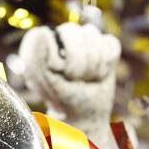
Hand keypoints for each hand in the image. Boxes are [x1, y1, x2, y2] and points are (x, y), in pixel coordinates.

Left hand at [18, 22, 122, 148]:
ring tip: (88, 80)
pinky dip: (107, 62)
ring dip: (92, 64)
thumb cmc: (63, 105)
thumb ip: (39, 60)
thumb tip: (41, 34)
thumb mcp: (48, 86)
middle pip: (72, 30)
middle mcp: (61, 38)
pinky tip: (100, 75)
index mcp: (41, 46)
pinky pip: (110, 43)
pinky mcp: (105, 45)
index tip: (60, 76)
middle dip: (77, 61)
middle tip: (76, 80)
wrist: (85, 119)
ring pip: (93, 34)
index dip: (56, 56)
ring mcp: (84, 39)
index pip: (46, 33)